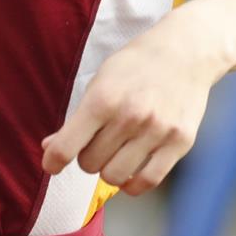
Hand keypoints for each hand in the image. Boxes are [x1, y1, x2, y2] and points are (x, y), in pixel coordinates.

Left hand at [41, 13, 225, 196]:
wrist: (185, 52)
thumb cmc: (136, 66)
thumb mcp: (100, 82)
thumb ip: (77, 118)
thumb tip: (50, 149)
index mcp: (103, 98)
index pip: (66, 147)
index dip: (53, 161)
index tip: (52, 165)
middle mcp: (130, 116)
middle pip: (89, 164)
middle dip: (88, 156)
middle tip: (98, 141)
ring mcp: (157, 131)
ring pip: (114, 177)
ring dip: (109, 169)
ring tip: (115, 152)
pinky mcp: (180, 142)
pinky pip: (147, 182)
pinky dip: (132, 184)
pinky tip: (130, 171)